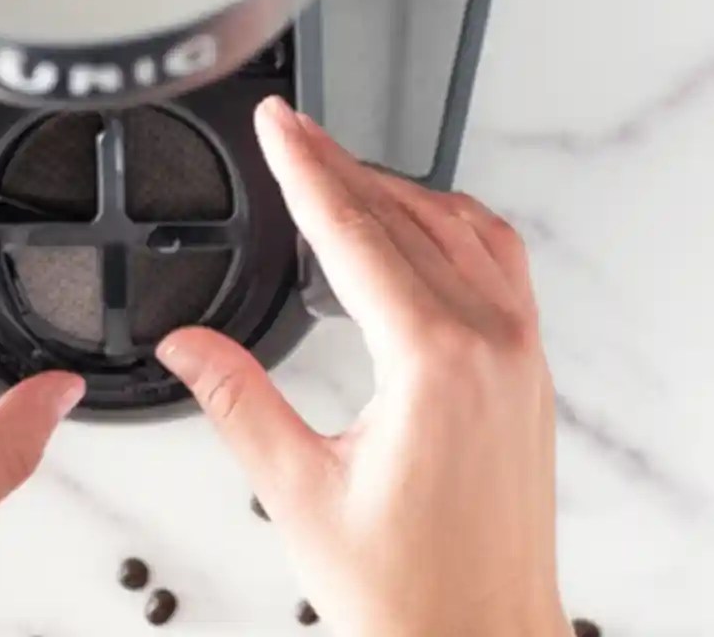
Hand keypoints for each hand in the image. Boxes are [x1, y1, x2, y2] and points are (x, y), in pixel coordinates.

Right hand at [157, 97, 567, 636]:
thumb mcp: (298, 490)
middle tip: (291, 133)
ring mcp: (521, 355)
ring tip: (339, 173)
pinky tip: (416, 232)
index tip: (278, 124)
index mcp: (433, 363)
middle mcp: (491, 345)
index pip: (356, 234)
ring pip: (462, 229)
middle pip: (407, 217)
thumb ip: (237, 401)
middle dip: (341, 167)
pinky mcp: (527, 373)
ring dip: (398, 190)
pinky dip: (450, 228)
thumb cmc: (409, 588)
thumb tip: (186, 344)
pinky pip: (498, 265)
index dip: (305, 169)